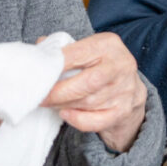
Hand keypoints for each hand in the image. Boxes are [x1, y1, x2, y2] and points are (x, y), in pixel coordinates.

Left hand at [41, 32, 146, 152]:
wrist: (128, 86)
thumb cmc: (99, 64)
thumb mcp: (87, 48)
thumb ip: (64, 48)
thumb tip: (40, 48)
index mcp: (109, 44)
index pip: (78, 54)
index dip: (56, 65)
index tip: (38, 74)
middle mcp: (121, 66)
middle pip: (88, 82)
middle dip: (59, 92)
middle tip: (40, 96)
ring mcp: (124, 90)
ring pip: (89, 103)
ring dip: (64, 105)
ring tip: (49, 103)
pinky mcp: (123, 110)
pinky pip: (97, 121)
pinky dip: (78, 120)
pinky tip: (65, 114)